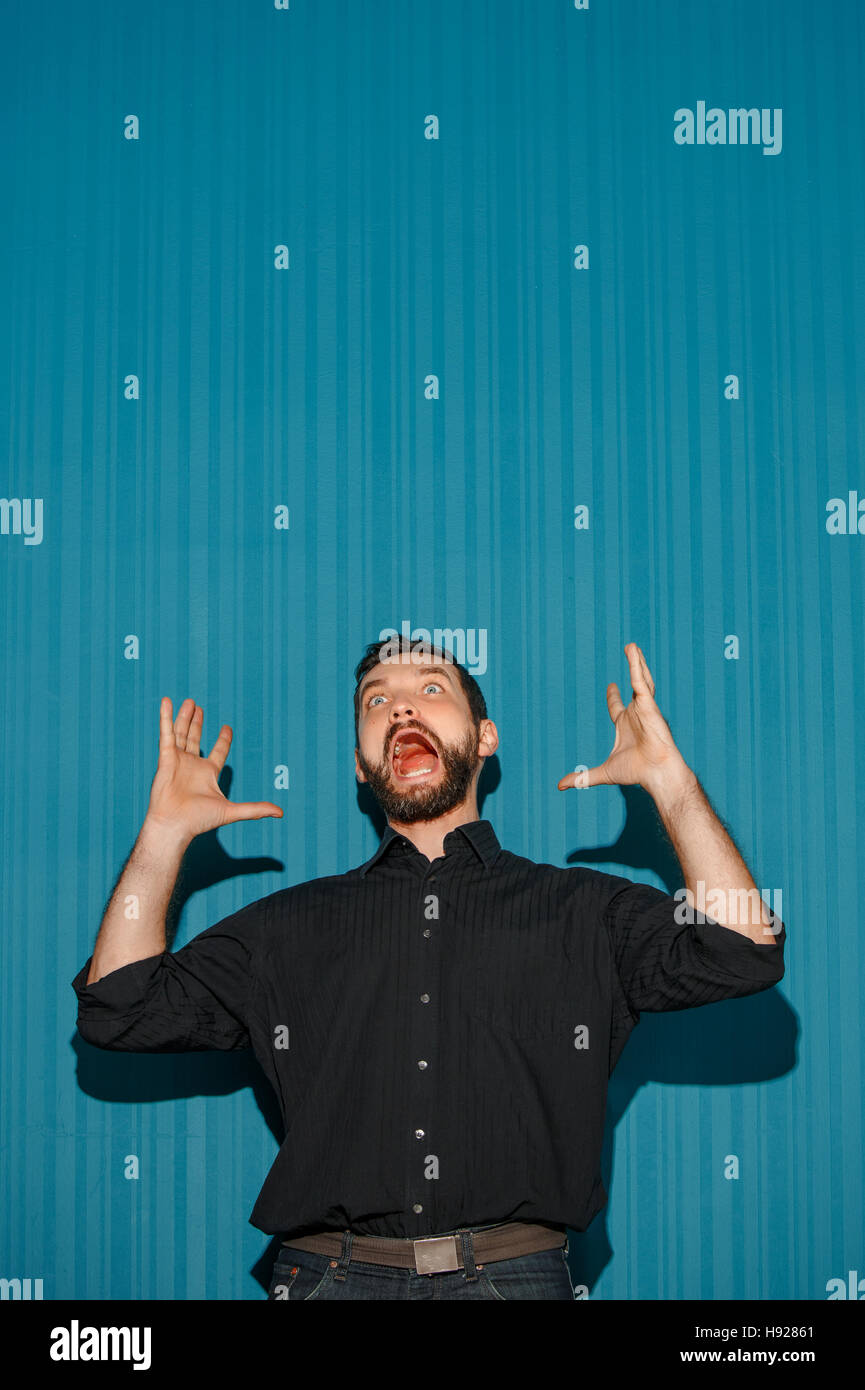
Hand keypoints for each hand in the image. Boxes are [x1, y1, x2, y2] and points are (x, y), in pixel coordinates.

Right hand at [144, 697, 282, 842]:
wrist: (175, 825)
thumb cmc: (200, 821)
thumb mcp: (232, 812)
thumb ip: (255, 809)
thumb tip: (281, 813)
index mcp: (209, 773)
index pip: (218, 751)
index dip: (223, 740)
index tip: (227, 728)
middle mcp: (193, 765)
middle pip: (196, 739)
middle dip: (198, 723)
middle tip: (199, 708)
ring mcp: (179, 761)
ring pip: (182, 733)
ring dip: (185, 717)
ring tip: (190, 702)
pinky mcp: (166, 758)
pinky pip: (166, 734)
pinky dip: (166, 718)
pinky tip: (167, 702)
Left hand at [557, 643, 686, 793]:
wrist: (655, 773)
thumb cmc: (635, 772)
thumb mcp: (603, 773)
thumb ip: (582, 777)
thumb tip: (560, 786)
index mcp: (626, 725)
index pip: (617, 707)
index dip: (613, 696)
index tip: (611, 687)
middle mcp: (636, 714)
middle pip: (634, 686)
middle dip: (633, 670)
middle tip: (630, 653)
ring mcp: (644, 708)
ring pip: (640, 680)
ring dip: (637, 663)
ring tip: (632, 646)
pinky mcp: (649, 705)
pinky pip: (641, 681)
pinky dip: (636, 666)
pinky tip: (632, 652)